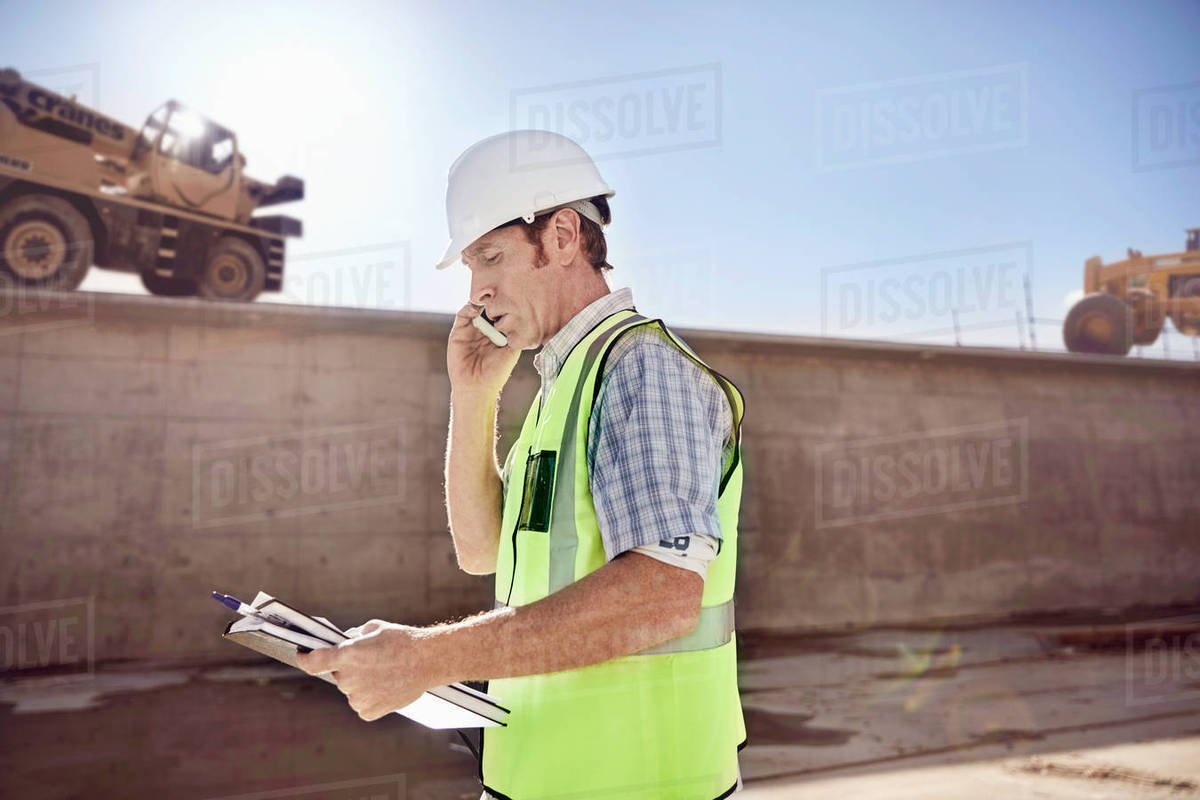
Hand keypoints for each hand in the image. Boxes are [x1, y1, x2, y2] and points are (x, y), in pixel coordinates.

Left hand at [295, 620, 436, 721]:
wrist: (428, 660)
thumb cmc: (402, 640)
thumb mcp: (373, 628)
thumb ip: (352, 637)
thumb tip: (341, 643)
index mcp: (346, 655)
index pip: (312, 663)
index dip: (304, 659)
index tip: (302, 655)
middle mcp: (348, 679)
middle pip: (339, 675)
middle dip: (349, 668)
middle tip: (371, 661)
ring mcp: (358, 698)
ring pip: (351, 691)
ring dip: (361, 684)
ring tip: (384, 673)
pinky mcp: (369, 712)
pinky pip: (362, 705)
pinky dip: (371, 697)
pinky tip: (386, 686)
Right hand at [447, 302, 520, 396]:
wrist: (477, 387)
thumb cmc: (496, 373)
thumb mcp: (512, 352)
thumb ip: (515, 335)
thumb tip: (524, 317)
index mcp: (498, 333)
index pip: (501, 313)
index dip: (505, 304)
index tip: (512, 295)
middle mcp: (484, 330)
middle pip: (488, 308)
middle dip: (493, 299)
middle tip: (500, 290)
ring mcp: (471, 330)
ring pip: (475, 308)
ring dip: (481, 301)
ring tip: (488, 297)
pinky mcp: (458, 332)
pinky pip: (462, 315)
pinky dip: (468, 308)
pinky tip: (475, 308)